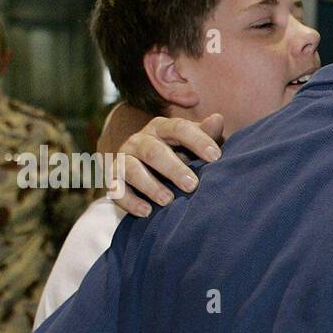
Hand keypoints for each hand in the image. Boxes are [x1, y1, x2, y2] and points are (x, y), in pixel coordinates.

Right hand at [109, 114, 223, 216]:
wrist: (150, 169)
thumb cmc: (180, 154)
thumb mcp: (193, 143)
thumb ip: (206, 133)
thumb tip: (218, 120)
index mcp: (162, 128)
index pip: (178, 128)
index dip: (197, 141)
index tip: (216, 157)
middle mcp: (140, 140)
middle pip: (154, 151)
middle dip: (173, 168)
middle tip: (192, 185)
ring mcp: (125, 159)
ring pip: (132, 169)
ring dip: (150, 186)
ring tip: (168, 200)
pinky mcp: (114, 179)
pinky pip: (116, 189)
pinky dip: (130, 201)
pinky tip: (146, 212)